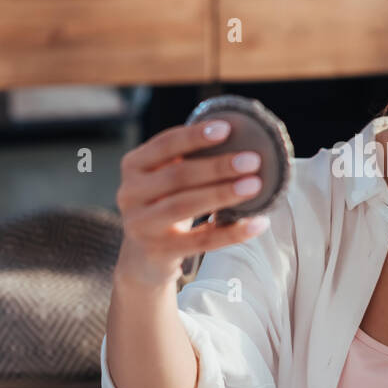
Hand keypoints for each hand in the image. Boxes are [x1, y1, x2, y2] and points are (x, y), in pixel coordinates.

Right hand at [114, 119, 271, 286]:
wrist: (143, 258)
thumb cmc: (164, 205)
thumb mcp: (165, 180)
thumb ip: (188, 161)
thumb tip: (241, 140)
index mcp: (133, 166)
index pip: (164, 145)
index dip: (194, 136)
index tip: (227, 129)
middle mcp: (129, 194)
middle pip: (178, 175)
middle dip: (217, 166)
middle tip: (253, 160)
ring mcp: (140, 225)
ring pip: (184, 205)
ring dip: (223, 194)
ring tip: (255, 186)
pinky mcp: (157, 252)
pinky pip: (200, 242)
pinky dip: (232, 232)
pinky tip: (257, 223)